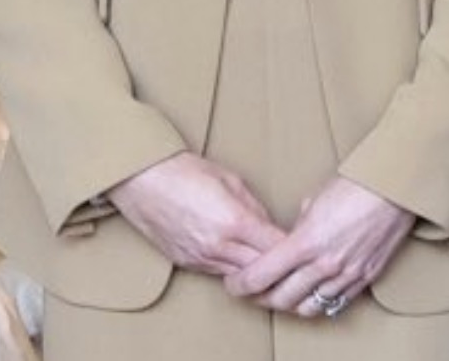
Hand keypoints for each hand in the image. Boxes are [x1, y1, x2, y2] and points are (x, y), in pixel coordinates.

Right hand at [103, 152, 287, 277]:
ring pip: (241, 277)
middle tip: (294, 261)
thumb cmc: (185, 172)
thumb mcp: (232, 182)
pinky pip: (219, 273)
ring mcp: (201, 258)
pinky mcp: (186, 263)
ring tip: (272, 263)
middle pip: (262, 269)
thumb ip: (255, 208)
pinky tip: (243, 261)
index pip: (277, 248)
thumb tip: (271, 227)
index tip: (305, 245)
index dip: (295, 248)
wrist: (142, 180)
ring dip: (257, 272)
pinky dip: (234, 269)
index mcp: (235, 222)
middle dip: (280, 266)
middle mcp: (219, 246)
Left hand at [225, 176, 414, 317]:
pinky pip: (336, 303)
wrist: (396, 187)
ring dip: (291, 304)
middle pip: (280, 300)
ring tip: (285, 294)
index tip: (235, 283)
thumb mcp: (314, 201)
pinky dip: (320, 301)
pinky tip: (314, 292)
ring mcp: (347, 273)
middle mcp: (324, 264)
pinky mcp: (366, 276)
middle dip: (261, 298)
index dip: (240, 285)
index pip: (259, 277)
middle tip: (255, 292)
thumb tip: (291, 241)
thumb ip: (298, 228)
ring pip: (307, 308)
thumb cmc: (357, 185)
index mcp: (306, 242)